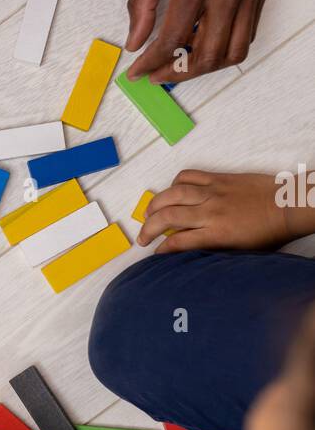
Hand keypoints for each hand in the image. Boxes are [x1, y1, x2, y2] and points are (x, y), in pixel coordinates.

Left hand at [126, 0, 304, 84]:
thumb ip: (140, 1)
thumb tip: (135, 40)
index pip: (171, 41)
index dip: (151, 64)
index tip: (137, 72)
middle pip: (206, 57)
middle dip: (178, 73)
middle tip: (157, 73)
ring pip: (233, 52)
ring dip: (205, 65)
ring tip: (180, 57)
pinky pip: (247, 33)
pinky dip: (224, 46)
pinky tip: (202, 37)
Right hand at [138, 170, 291, 252]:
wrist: (286, 206)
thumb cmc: (268, 232)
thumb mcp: (239, 251)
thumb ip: (212, 250)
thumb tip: (189, 251)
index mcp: (216, 235)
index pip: (177, 243)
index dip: (161, 250)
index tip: (155, 253)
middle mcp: (210, 213)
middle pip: (166, 217)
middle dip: (148, 228)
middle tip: (143, 237)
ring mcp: (212, 192)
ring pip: (171, 194)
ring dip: (154, 204)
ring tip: (148, 213)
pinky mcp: (218, 178)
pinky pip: (188, 176)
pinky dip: (175, 183)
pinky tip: (173, 191)